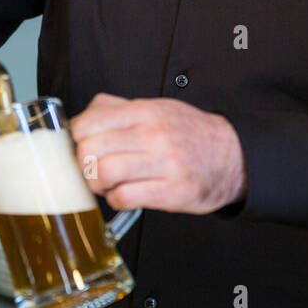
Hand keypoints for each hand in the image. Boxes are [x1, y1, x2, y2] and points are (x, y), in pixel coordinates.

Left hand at [71, 93, 247, 214]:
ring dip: (97, 184)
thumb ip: (118, 109)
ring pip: (103, 174)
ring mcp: (164, 163)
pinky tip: (124, 194)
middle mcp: (153, 134)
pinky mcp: (171, 191)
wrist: (233, 156)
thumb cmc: (188, 133)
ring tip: (107, 183)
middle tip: (90, 168)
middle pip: (90, 150)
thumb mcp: (156, 108)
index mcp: (145, 111)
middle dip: (82, 163)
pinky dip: (116, 199)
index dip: (75, 138)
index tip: (78, 146)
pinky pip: (124, 197)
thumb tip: (81, 119)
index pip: (88, 123)